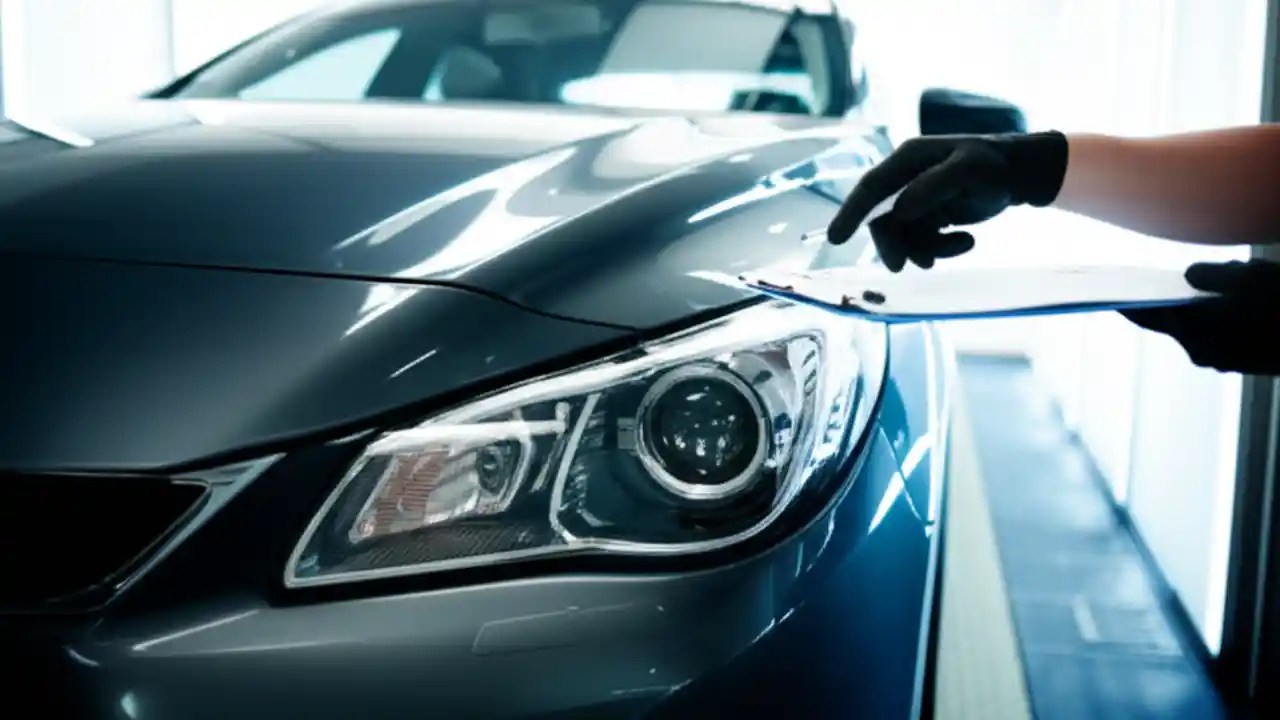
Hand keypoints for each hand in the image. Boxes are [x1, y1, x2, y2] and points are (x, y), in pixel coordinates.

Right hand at [826, 131, 1069, 270]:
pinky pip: (924, 241)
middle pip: (885, 219)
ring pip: (905, 235)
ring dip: (925, 249)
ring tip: (959, 246)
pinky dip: (942, 248)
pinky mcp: (931, 215)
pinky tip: (967, 241)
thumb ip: (932, 187)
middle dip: (894, 244)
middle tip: (904, 267)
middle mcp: (907, 179)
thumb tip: (900, 211)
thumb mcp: (967, 171)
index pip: (870, 188)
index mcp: (907, 160)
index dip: (851, 213)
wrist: (1022, 175)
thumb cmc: (995, 166)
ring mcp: (918, 199)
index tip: (836, 239)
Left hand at [1122, 259, 1279, 374]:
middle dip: (1185, 296)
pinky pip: (1226, 334)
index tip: (1109, 297)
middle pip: (1181, 320)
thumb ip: (1208, 274)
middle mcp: (1204, 352)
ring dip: (1211, 304)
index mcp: (1195, 333)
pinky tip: (1247, 297)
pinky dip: (1228, 316)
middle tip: (1183, 275)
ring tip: (1233, 278)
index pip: (1150, 316)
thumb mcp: (1245, 277)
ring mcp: (1226, 361)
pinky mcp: (1246, 363)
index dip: (1129, 304)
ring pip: (1206, 326)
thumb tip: (1189, 277)